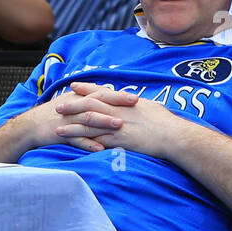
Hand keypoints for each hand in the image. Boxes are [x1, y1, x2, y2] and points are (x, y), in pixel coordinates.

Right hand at [16, 81, 137, 152]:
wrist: (30, 126)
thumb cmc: (54, 116)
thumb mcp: (71, 104)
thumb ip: (89, 102)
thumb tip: (108, 101)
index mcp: (78, 98)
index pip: (101, 93)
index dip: (118, 95)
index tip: (136, 97)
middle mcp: (75, 106)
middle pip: (97, 102)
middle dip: (116, 103)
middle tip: (134, 104)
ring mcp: (68, 120)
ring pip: (88, 119)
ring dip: (104, 121)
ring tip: (119, 125)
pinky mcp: (61, 133)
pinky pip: (76, 139)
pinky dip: (88, 144)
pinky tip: (100, 148)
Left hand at [58, 81, 175, 155]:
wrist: (174, 135)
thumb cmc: (166, 122)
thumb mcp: (150, 107)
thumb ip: (136, 105)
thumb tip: (133, 102)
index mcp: (125, 101)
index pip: (102, 92)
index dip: (87, 88)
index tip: (74, 85)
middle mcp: (119, 111)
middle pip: (90, 106)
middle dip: (72, 105)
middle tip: (57, 105)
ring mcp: (117, 126)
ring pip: (89, 124)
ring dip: (72, 126)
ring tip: (57, 126)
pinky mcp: (119, 141)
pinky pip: (97, 141)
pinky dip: (83, 142)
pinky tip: (73, 145)